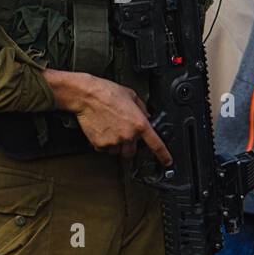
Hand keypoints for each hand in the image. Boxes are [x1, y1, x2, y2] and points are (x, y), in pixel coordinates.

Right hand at [47, 71, 171, 164]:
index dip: (163, 156)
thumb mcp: (131, 96)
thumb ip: (142, 109)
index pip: (156, 145)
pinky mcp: (100, 144)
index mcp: (139, 124)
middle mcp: (128, 135)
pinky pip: (104, 149)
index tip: (167, 161)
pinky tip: (101, 129)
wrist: (86, 95)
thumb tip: (145, 116)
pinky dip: (103, 143)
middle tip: (123, 134)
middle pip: (132, 152)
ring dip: (116, 145)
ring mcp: (113, 141)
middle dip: (129, 146)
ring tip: (109, 129)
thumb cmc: (106, 92)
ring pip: (117, 152)